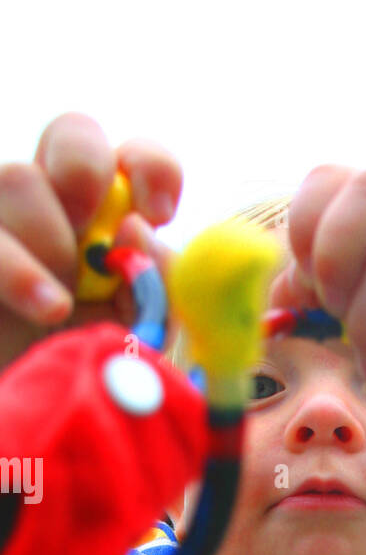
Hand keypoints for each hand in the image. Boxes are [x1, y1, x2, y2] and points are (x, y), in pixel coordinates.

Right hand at [0, 110, 181, 375]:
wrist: (46, 420)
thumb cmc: (92, 374)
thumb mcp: (144, 336)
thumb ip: (159, 286)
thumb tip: (137, 228)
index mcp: (108, 221)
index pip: (132, 159)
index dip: (150, 167)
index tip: (160, 213)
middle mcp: (53, 206)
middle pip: (72, 134)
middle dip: (90, 171)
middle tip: (100, 237)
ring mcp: (4, 225)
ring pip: (19, 179)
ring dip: (52, 242)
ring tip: (63, 307)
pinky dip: (18, 272)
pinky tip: (49, 309)